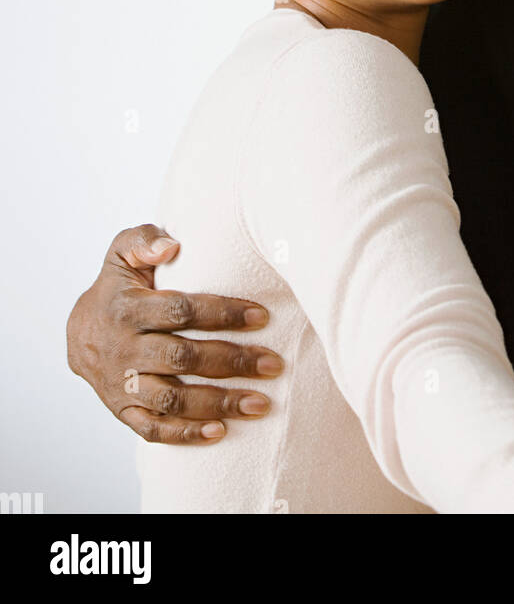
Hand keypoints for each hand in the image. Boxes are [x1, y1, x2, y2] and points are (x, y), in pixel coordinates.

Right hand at [67, 224, 282, 443]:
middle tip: (273, 364)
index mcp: (127, 308)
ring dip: (218, 403)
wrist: (78, 331)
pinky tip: (221, 432)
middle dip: (232, 362)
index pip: (181, 311)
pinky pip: (153, 429)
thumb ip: (144, 239)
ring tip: (260, 403)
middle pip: (182, 358)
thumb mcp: (122, 253)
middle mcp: (124, 348)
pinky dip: (185, 435)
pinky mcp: (123, 411)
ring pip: (172, 399)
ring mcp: (123, 384)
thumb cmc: (117, 286)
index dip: (222, 313)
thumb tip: (171, 246)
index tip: (262, 316)